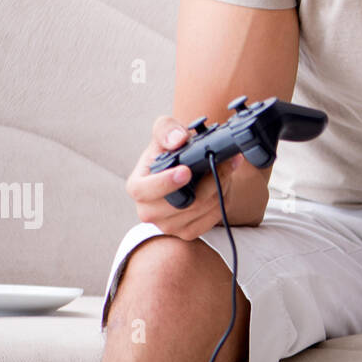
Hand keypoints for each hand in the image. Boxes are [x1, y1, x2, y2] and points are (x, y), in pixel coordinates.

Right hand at [125, 115, 250, 240]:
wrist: (187, 167)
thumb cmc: (171, 150)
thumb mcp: (165, 131)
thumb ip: (167, 129)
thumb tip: (178, 139)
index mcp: (138, 187)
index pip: (144, 191)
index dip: (165, 183)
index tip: (186, 171)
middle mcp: (149, 211)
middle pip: (182, 204)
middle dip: (208, 181)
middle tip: (224, 161)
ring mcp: (167, 225)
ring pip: (201, 210)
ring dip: (220, 187)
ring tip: (224, 169)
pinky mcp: (187, 232)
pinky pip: (211, 219)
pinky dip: (223, 200)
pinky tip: (223, 184)